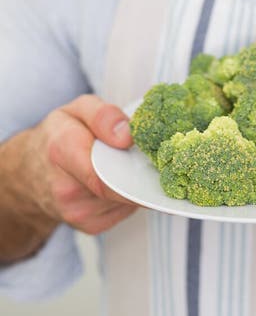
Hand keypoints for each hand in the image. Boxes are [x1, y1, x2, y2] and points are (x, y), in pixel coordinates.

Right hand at [23, 94, 137, 234]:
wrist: (30, 173)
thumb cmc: (58, 135)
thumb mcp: (78, 109)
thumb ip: (103, 114)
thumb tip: (128, 135)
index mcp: (61, 150)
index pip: (101, 169)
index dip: (130, 162)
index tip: (147, 148)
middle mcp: (66, 189)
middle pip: (120, 184)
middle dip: (137, 169)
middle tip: (146, 152)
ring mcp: (77, 213)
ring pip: (126, 198)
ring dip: (133, 181)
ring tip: (124, 162)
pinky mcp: (89, 226)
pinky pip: (124, 210)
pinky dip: (128, 194)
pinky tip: (117, 180)